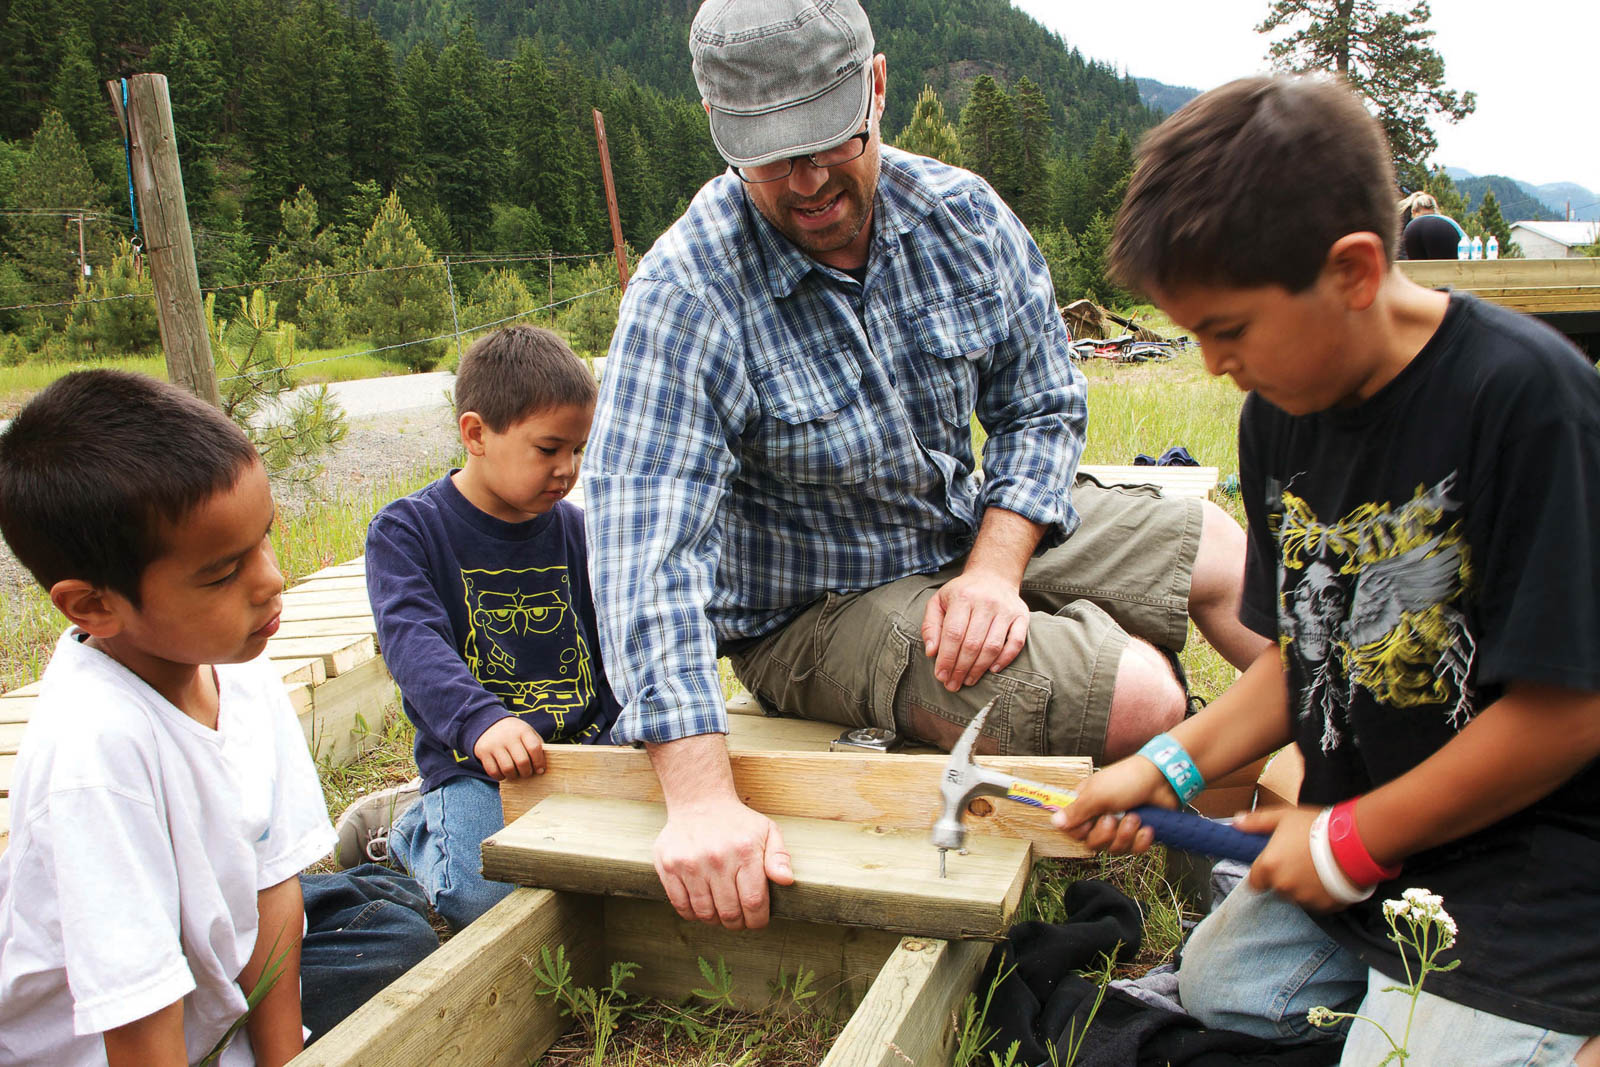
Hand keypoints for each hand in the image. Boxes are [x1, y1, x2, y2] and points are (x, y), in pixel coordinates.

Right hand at [472, 716, 546, 779]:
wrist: (488, 723)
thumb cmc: (513, 732)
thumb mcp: (526, 732)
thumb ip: (536, 745)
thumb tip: (542, 767)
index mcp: (522, 730)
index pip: (534, 748)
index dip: (539, 762)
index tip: (540, 770)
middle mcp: (508, 736)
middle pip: (522, 761)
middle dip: (527, 772)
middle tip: (527, 773)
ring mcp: (494, 744)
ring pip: (508, 769)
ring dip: (514, 776)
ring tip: (516, 774)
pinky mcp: (483, 752)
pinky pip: (493, 771)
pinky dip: (500, 776)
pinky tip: (504, 773)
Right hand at [653, 797, 793, 930]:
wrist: (699, 800)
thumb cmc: (737, 822)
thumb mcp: (767, 831)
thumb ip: (780, 857)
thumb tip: (786, 880)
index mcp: (745, 852)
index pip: (753, 902)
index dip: (757, 920)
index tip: (757, 920)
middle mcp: (717, 859)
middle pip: (729, 913)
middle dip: (737, 923)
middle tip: (739, 919)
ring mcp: (690, 863)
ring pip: (705, 913)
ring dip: (715, 920)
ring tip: (720, 911)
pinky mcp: (669, 866)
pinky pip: (681, 905)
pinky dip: (692, 913)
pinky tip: (701, 905)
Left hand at [922, 570, 1028, 690]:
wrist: (993, 575)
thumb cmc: (962, 593)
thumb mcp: (938, 602)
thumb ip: (930, 626)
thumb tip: (931, 653)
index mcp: (963, 597)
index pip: (953, 634)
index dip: (946, 658)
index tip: (940, 676)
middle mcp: (986, 602)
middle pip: (972, 643)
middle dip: (960, 668)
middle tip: (953, 684)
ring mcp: (1006, 609)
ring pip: (993, 646)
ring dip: (979, 669)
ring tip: (968, 680)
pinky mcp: (1022, 616)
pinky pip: (1016, 643)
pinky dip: (1005, 659)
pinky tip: (992, 670)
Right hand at [1052, 755, 1172, 853]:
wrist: (1162, 779)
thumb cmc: (1126, 779)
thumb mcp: (1097, 794)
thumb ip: (1075, 811)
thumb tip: (1054, 822)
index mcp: (1086, 805)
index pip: (1073, 831)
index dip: (1080, 832)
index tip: (1089, 822)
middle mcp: (1100, 817)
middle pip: (1093, 843)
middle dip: (1106, 834)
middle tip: (1114, 817)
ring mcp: (1120, 826)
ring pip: (1114, 848)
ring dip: (1126, 835)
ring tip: (1135, 817)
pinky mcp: (1137, 833)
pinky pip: (1133, 850)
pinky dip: (1141, 841)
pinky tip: (1146, 828)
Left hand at [1233, 805, 1344, 912]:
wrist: (1353, 843)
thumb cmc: (1316, 827)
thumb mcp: (1284, 817)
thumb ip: (1257, 822)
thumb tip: (1236, 822)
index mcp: (1269, 866)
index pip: (1254, 882)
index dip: (1262, 873)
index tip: (1273, 864)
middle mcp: (1283, 886)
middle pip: (1277, 887)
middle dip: (1285, 877)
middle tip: (1301, 859)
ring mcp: (1304, 899)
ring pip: (1297, 896)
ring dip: (1303, 885)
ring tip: (1318, 866)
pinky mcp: (1324, 907)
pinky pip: (1317, 902)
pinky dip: (1320, 893)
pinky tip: (1329, 877)